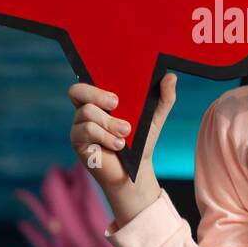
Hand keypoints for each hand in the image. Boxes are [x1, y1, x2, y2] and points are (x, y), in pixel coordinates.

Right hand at [68, 72, 176, 196]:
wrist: (136, 169)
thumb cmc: (141, 141)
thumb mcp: (155, 118)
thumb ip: (163, 97)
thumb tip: (170, 76)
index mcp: (101, 99)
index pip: (88, 80)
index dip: (96, 79)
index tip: (117, 94)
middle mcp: (86, 109)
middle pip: (77, 91)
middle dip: (97, 95)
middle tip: (116, 103)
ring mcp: (79, 125)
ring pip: (86, 112)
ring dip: (108, 122)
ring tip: (125, 133)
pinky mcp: (77, 141)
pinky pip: (85, 130)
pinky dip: (104, 136)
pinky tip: (118, 145)